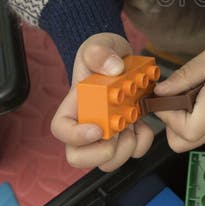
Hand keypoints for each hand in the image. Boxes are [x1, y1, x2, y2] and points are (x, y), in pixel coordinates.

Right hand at [51, 33, 154, 170]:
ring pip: (107, 161)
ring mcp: (106, 133)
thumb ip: (100, 53)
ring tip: (133, 123)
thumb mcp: (99, 44)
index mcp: (74, 105)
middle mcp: (86, 124)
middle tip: (119, 132)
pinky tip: (143, 124)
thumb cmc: (103, 55)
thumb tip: (113, 69)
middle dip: (101, 153)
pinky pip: (133, 152)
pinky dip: (142, 143)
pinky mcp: (125, 135)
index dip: (75, 136)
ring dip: (124, 149)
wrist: (120, 59)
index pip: (61, 129)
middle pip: (79, 157)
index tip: (97, 129)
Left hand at [153, 42, 204, 152]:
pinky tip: (204, 94)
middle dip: (171, 124)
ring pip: (193, 137)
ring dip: (183, 120)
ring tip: (192, 91)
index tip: (166, 95)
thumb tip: (160, 91)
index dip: (167, 116)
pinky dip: (197, 117)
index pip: (182, 132)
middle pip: (182, 143)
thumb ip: (183, 77)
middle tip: (175, 98)